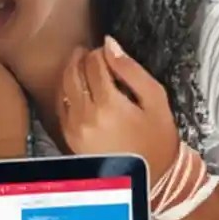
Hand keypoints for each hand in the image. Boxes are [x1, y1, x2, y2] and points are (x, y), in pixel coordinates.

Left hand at [58, 37, 180, 176]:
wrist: (149, 176)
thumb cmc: (157, 138)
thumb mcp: (155, 99)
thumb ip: (131, 70)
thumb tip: (109, 44)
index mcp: (109, 104)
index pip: (93, 64)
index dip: (99, 52)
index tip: (106, 52)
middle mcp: (86, 116)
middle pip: (73, 73)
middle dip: (80, 58)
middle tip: (89, 52)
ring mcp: (74, 128)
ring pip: (63, 88)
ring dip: (70, 72)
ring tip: (81, 65)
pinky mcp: (69, 138)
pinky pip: (61, 106)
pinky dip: (66, 91)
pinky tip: (76, 88)